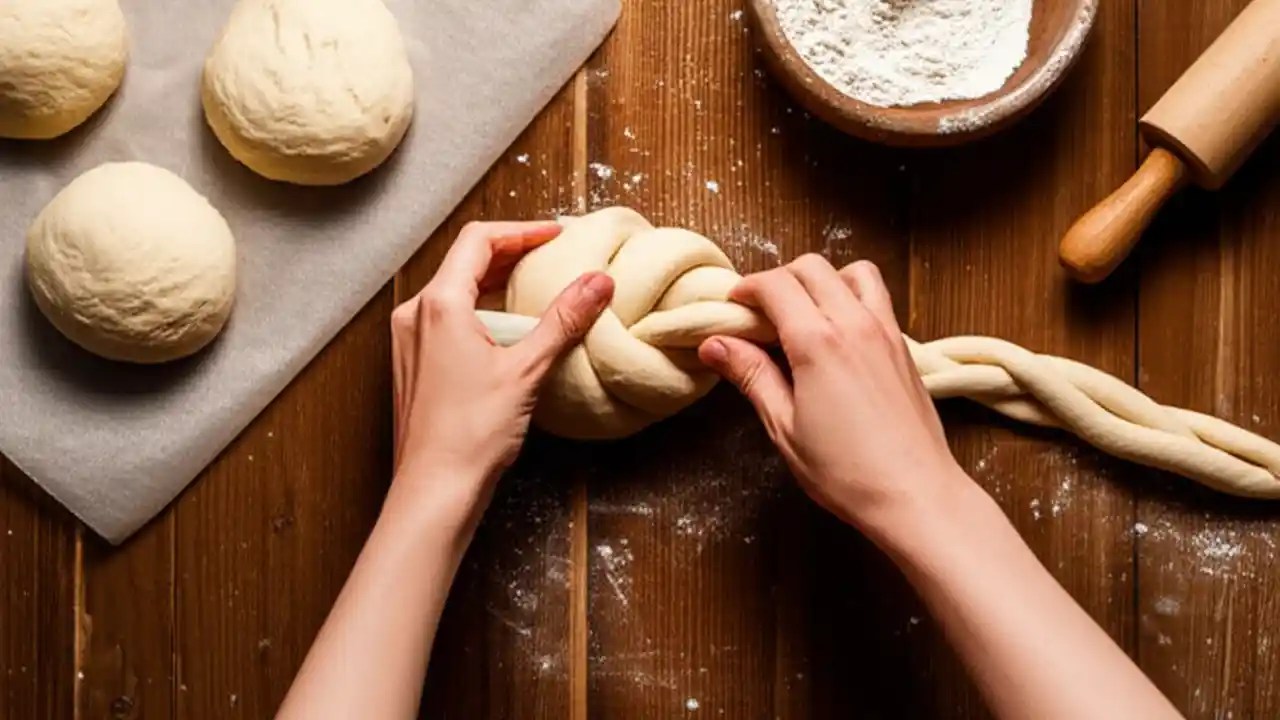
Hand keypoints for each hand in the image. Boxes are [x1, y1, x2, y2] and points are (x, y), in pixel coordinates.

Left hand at [391, 221, 613, 512]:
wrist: (433, 491)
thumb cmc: (472, 435)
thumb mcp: (528, 370)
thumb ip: (564, 320)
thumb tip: (599, 281)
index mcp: (439, 304)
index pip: (480, 240)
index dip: (522, 231)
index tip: (556, 234)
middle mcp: (414, 314)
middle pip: (465, 262)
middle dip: (510, 253)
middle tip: (550, 255)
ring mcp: (408, 340)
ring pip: (454, 290)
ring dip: (494, 282)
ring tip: (533, 286)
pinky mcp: (412, 364)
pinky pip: (446, 319)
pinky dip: (479, 310)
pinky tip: (505, 329)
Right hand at [698, 256, 965, 540]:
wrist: (916, 495)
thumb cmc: (848, 473)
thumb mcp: (784, 427)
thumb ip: (751, 376)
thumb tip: (715, 344)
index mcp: (818, 342)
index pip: (775, 285)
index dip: (747, 289)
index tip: (732, 309)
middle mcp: (855, 324)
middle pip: (811, 268)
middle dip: (779, 279)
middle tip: (760, 314)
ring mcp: (886, 331)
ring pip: (852, 271)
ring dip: (821, 280)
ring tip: (802, 314)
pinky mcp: (904, 347)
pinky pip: (877, 296)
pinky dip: (851, 295)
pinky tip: (836, 334)